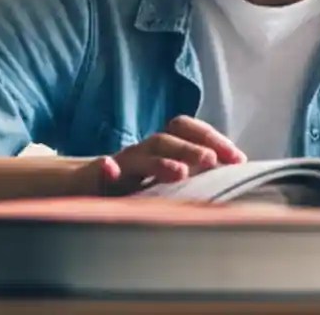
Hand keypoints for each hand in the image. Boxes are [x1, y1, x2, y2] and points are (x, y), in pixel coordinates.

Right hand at [73, 116, 246, 195]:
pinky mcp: (93, 182)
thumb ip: (196, 175)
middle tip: (212, 161)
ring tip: (179, 172)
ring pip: (138, 156)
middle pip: (165, 140)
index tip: (238, 159)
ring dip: (160, 161)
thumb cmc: (133, 187)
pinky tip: (109, 170)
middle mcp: (141, 153)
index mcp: (162, 150)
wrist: (80, 188)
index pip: (187, 131)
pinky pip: (96, 173)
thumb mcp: (167, 181)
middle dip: (191, 148)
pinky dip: (105, 170)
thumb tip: (237, 172)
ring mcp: (118, 166)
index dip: (213, 139)